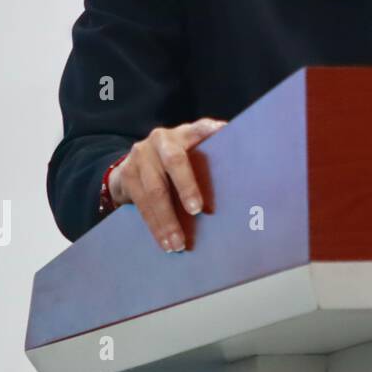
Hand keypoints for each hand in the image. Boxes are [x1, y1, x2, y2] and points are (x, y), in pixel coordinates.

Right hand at [109, 118, 226, 251]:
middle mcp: (161, 139)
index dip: (210, 130)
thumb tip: (246, 170)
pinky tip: (164, 242)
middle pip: (175, 161)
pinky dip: (155, 226)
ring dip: (168, 220)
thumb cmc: (173, 163)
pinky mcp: (126, 175)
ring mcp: (140, 156)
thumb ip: (210, 157)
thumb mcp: (190, 153)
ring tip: (178, 243)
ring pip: (155, 190)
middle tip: (197, 210)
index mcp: (184, 133)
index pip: (200, 128)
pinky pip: (142, 205)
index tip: (222, 132)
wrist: (130, 166)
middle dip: (187, 187)